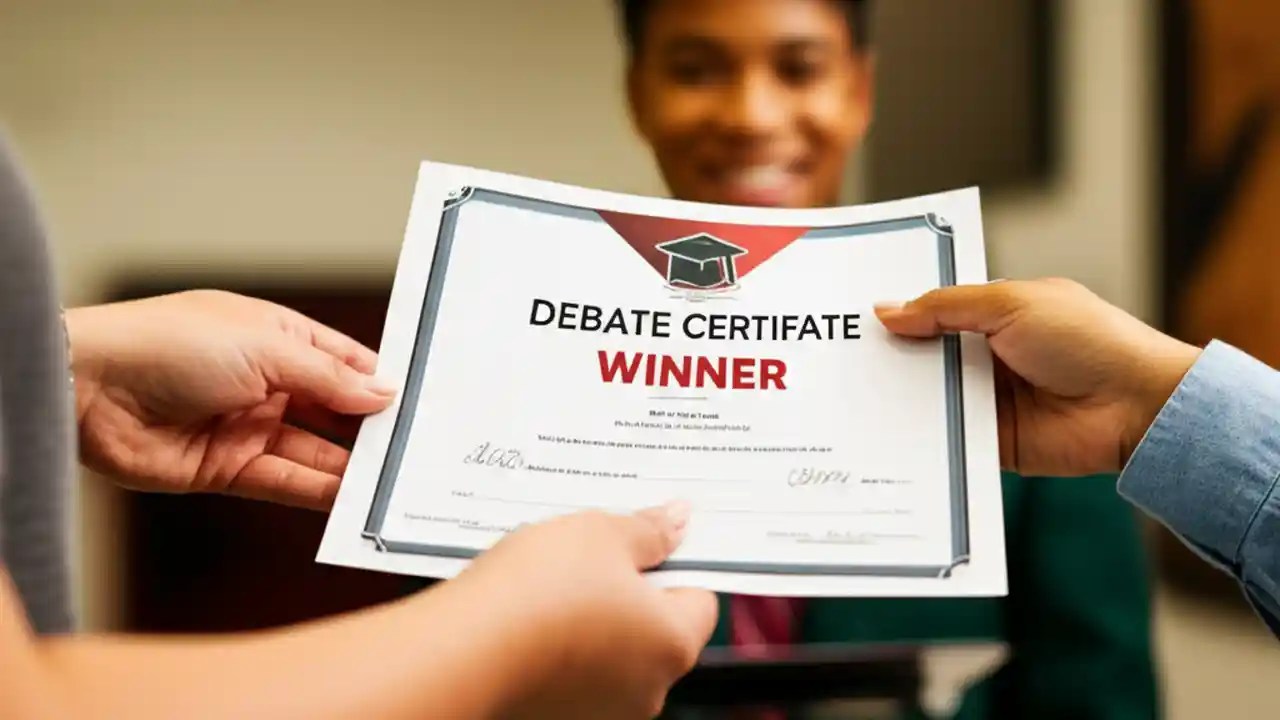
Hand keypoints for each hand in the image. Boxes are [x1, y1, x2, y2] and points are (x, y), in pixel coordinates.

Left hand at [65, 290, 394, 509]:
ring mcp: (248, 425)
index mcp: (278, 337)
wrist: (88, 387)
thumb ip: (328, 377)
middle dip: (373, 429)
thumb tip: (383, 393)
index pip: (344, 362)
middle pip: (334, 410)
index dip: (380, 382)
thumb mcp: (265, 347)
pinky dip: (318, 492)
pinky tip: (351, 499)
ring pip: (314, 451)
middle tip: (418, 451)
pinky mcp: (228, 467)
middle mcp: (267, 381)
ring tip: (393, 483)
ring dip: (351, 467)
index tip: (424, 403)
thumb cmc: (171, 343)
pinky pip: (284, 481)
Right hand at [452, 502, 716, 718]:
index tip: (649, 541)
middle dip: (629, 591)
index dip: (676, 564)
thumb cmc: (540, 589)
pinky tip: (533, 617)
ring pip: (613, 651)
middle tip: (595, 555)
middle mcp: (649, 689)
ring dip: (594, 619)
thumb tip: (678, 522)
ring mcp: (603, 710)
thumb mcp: (602, 534)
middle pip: (656, 628)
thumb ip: (648, 530)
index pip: (700, 599)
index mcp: (673, 644)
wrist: (465, 646)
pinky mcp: (559, 715)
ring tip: (555, 583)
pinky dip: (562, 647)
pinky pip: (575, 672)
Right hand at [876, 278, 1201, 475]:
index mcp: (996, 314)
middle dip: (888, 357)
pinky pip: (946, 439)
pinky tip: (880, 436)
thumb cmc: (1089, 342)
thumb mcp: (1011, 305)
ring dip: (898, 398)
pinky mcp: (991, 442)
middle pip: (924, 356)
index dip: (899, 312)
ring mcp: (988, 400)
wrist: (1136, 407)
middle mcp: (987, 357)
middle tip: (836, 357)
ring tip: (844, 397)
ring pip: (928, 398)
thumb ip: (945, 308)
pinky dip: (920, 439)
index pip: (934, 310)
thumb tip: (888, 311)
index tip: (853, 315)